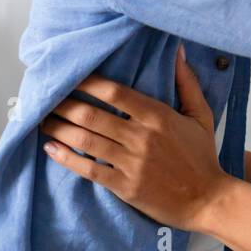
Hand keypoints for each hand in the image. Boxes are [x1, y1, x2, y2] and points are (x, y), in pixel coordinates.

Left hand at [40, 45, 228, 231]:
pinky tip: (50, 149)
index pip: (115, 92)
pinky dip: (66, 158)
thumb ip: (186, 82)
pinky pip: (88, 170)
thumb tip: (177, 51)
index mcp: (158, 116)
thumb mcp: (200, 114)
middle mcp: (141, 137)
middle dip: (65, 105)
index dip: (88, 83)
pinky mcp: (124, 186)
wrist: (208, 199)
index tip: (70, 76)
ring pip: (86, 141)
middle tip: (47, 99)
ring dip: (59, 129)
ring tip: (42, 121)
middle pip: (92, 115)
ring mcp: (131, 163)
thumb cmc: (202, 156)